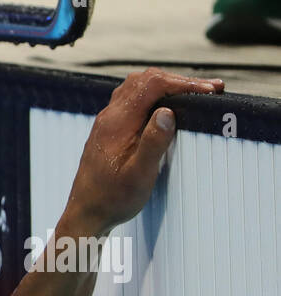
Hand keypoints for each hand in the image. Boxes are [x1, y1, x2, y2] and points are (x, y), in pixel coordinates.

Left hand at [62, 68, 223, 236]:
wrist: (86, 214)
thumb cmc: (112, 199)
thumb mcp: (138, 175)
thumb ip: (153, 142)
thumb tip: (168, 111)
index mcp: (116, 122)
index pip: (152, 85)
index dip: (183, 83)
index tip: (209, 90)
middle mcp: (109, 117)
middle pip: (144, 81)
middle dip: (178, 81)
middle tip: (208, 90)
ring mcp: (107, 123)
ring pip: (137, 88)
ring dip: (165, 86)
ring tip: (193, 94)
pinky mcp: (109, 131)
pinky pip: (132, 101)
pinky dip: (154, 97)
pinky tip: (168, 108)